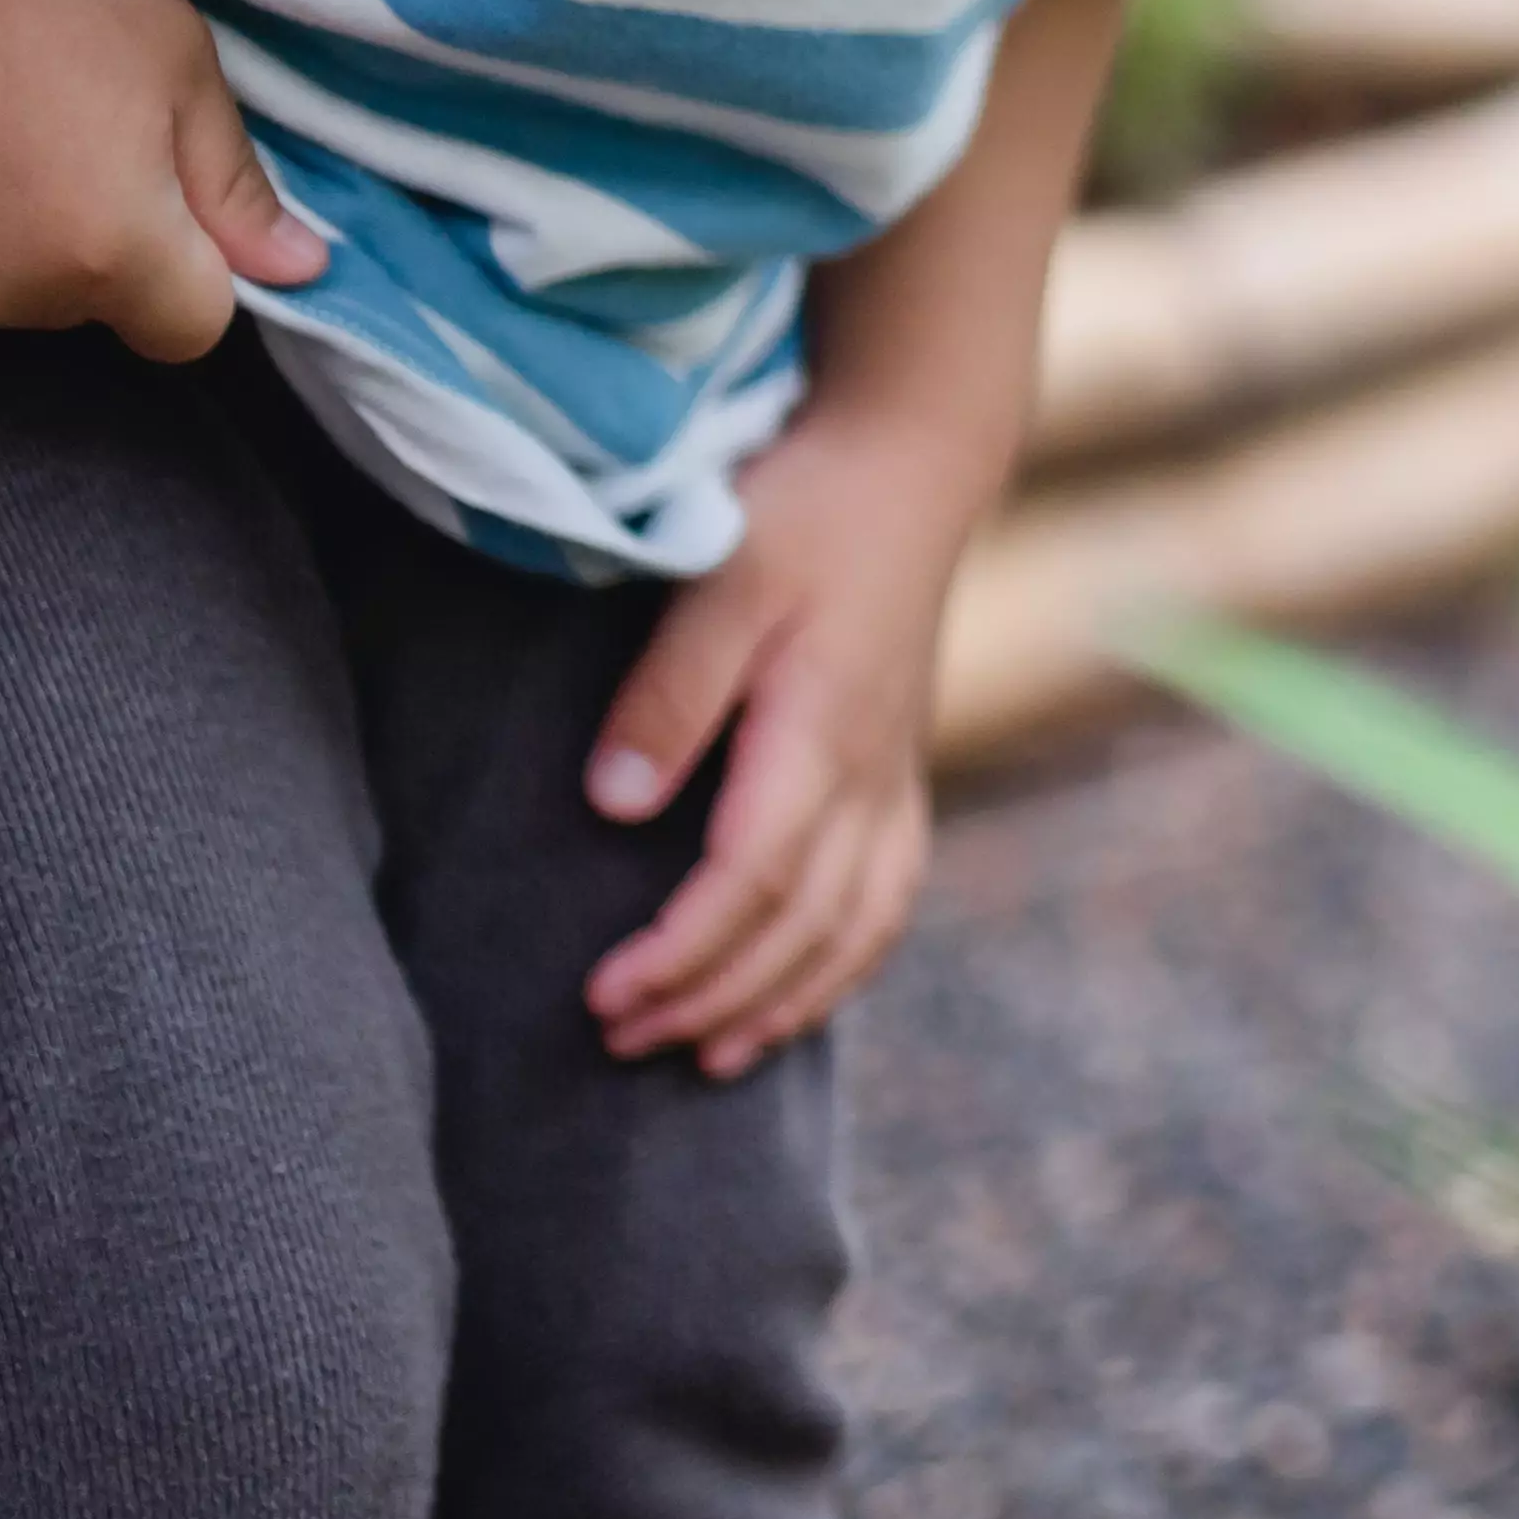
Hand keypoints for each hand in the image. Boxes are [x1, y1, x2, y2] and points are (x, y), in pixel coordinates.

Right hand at [0, 0, 331, 352]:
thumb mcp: (180, 70)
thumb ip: (235, 187)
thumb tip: (301, 270)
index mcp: (105, 252)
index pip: (191, 332)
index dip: (201, 274)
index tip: (173, 197)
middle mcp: (8, 296)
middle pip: (101, 310)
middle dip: (111, 248)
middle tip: (78, 140)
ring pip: (20, 296)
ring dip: (28, 243)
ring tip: (5, 140)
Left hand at [580, 405, 994, 1077]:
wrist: (914, 463)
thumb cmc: (808, 509)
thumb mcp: (722, 577)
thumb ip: (670, 692)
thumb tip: (613, 805)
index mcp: (823, 734)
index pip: (752, 881)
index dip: (680, 952)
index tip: (603, 996)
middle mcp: (872, 772)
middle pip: (802, 925)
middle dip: (714, 996)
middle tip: (622, 1040)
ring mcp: (897, 773)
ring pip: (859, 924)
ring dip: (787, 1000)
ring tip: (712, 1055)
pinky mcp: (902, 766)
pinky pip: (891, 894)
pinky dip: (848, 959)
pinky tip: (804, 989)